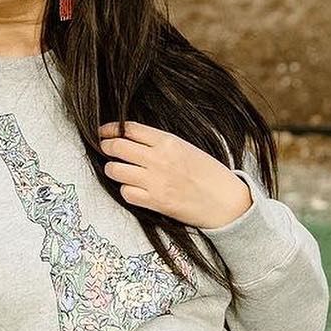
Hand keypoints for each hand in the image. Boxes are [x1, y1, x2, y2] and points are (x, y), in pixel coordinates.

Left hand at [98, 120, 251, 229]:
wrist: (226, 202)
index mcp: (169, 142)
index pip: (130, 129)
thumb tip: (131, 139)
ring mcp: (155, 182)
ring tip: (117, 169)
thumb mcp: (186, 148)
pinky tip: (132, 187)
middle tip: (105, 148)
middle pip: (117, 147)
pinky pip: (126, 192)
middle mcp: (159, 160)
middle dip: (106, 146)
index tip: (104, 131)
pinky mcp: (155, 202)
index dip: (112, 128)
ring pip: (115, 170)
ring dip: (112, 169)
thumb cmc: (209, 174)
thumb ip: (160, 143)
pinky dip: (126, 189)